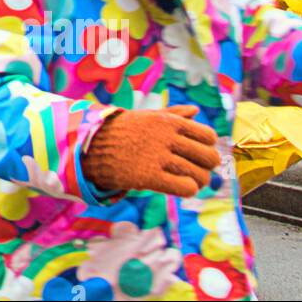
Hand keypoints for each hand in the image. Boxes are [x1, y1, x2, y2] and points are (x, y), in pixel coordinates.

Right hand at [81, 105, 220, 197]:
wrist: (92, 146)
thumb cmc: (123, 131)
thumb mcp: (147, 117)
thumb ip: (173, 114)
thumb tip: (196, 111)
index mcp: (169, 121)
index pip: (208, 136)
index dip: (207, 147)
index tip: (198, 153)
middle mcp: (167, 137)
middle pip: (209, 157)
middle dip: (206, 167)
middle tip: (197, 171)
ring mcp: (159, 156)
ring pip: (200, 176)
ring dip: (198, 182)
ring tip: (187, 181)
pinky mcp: (150, 176)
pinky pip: (186, 187)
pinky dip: (188, 190)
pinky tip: (178, 187)